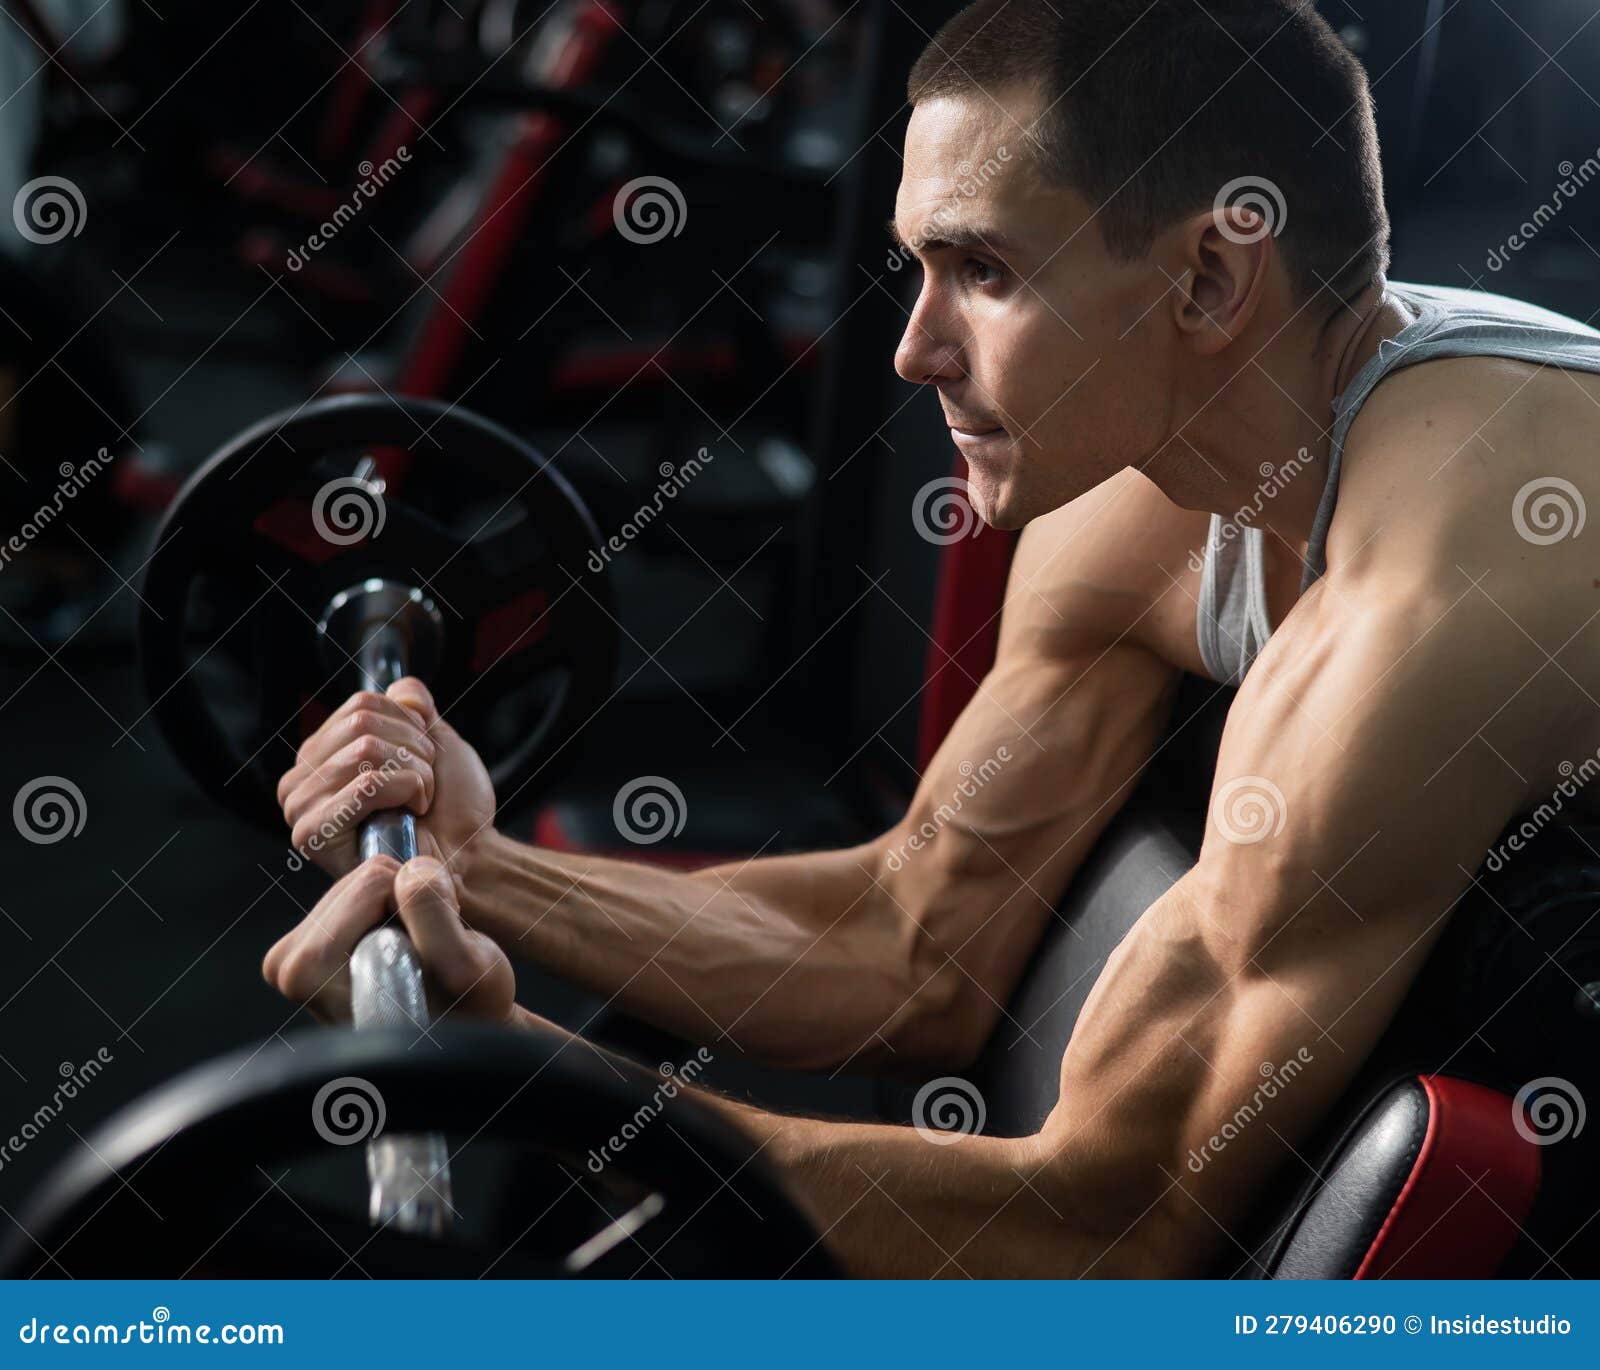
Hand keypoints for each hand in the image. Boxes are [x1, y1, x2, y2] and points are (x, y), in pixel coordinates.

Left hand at [262, 855, 515, 1025]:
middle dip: (404, 906)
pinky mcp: (304, 948)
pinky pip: (358, 893)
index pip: (374, 883)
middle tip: (424, 953)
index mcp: (310, 969)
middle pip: (362, 879)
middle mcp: (287, 965)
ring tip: (413, 958)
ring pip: (361, 882)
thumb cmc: (461, 1016)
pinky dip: (388, 913)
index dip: (418, 906)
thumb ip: (431, 912)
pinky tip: (398, 953)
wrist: (454, 1044)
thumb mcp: (463, 966)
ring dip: (399, 911)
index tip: (428, 951)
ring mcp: (292, 957)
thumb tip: (410, 870)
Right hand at [276, 677, 496, 876]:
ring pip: (366, 749)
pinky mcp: (312, 835)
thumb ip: (411, 704)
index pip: (363, 704)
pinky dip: (409, 790)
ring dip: (416, 772)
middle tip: (424, 785)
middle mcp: (301, 778)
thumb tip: (397, 689)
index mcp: (322, 753)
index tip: (422, 760)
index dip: (410, 725)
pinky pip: (368, 784)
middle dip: (415, 750)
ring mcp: (301, 808)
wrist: (471, 855)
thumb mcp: (434, 739)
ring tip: (419, 802)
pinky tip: (413, 814)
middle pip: (363, 723)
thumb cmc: (450, 808)